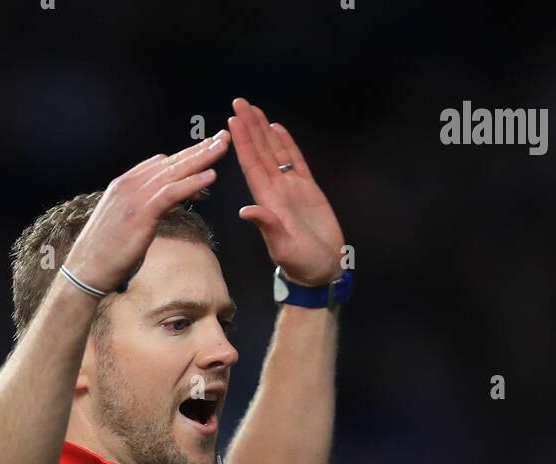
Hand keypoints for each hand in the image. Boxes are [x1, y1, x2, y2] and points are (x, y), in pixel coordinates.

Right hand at [65, 131, 230, 293]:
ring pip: (174, 172)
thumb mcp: (126, 223)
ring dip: (201, 158)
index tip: (207, 150)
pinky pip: (171, 192)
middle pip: (171, 162)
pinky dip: (192, 183)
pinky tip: (211, 176)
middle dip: (198, 149)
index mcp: (125, 185)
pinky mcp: (142, 212)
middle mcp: (130, 184)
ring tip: (223, 147)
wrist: (86, 269)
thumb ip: (144, 208)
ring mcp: (135, 196)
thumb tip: (164, 204)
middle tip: (222, 138)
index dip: (186, 157)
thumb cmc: (106, 253)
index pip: (161, 165)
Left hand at [228, 98, 344, 287]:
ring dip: (263, 131)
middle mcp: (275, 191)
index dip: (242, 143)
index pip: (251, 166)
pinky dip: (286, 144)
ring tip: (253, 109)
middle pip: (260, 153)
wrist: (322, 269)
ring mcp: (291, 189)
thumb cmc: (302, 263)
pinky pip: (294, 161)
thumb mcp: (283, 246)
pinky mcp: (308, 189)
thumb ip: (267, 226)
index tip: (233, 121)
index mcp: (267, 201)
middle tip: (238, 103)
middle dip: (249, 128)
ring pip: (274, 153)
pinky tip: (276, 128)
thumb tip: (246, 210)